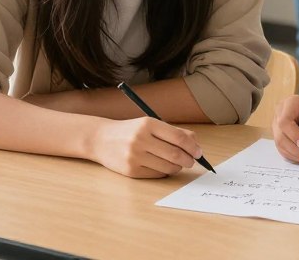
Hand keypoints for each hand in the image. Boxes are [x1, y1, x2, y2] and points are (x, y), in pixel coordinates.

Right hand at [88, 116, 203, 177]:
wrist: (101, 139)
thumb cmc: (130, 131)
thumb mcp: (149, 124)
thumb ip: (172, 132)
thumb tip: (195, 143)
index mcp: (148, 124)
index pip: (178, 137)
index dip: (192, 146)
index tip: (198, 152)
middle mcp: (140, 139)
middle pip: (175, 154)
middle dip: (188, 159)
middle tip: (192, 161)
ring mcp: (135, 156)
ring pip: (168, 166)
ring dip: (178, 167)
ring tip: (177, 163)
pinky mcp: (131, 171)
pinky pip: (157, 174)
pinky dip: (165, 172)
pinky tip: (162, 166)